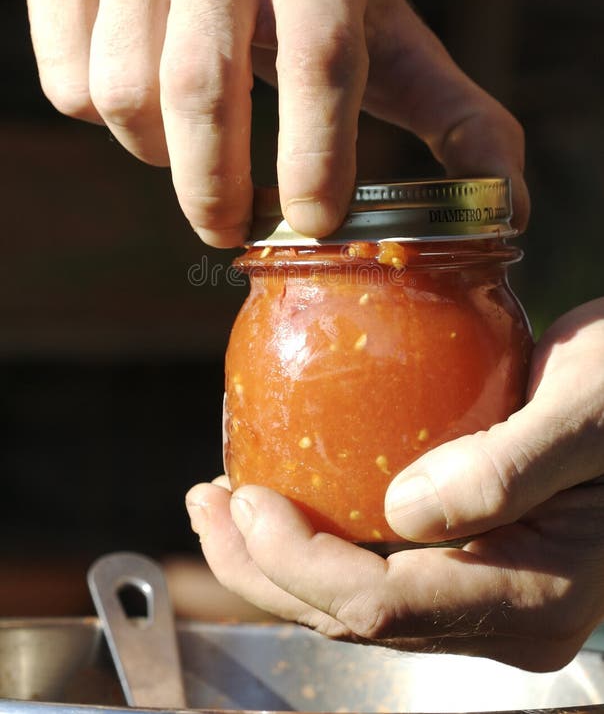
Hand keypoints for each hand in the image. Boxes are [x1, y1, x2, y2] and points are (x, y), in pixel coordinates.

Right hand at [22, 0, 527, 245]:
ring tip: (189, 146)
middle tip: (228, 232)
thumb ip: (450, 111)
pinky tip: (138, 97)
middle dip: (215, 189)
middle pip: (203, 92)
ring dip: (158, 152)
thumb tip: (510, 207)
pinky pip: (69, 83)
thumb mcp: (382, 22)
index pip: (320, 61)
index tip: (313, 223)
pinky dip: (100, 120)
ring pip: (125, 96)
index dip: (316, 155)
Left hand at [187, 298, 603, 670]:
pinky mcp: (477, 563)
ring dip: (281, 559)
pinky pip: (381, 569)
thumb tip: (400, 511)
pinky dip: (321, 540)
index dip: (296, 563)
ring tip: (223, 505)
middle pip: (355, 616)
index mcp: (534, 595)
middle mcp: (507, 614)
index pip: (381, 604)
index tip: (242, 498)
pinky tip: (290, 498)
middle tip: (204, 504)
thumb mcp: (587, 410)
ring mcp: (490, 596)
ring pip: (359, 600)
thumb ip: (507, 468)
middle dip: (264, 569)